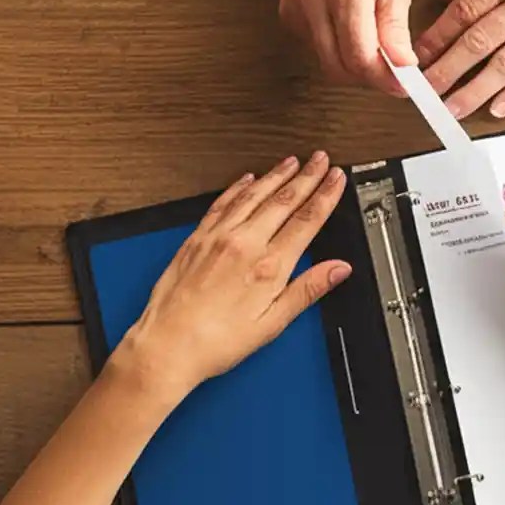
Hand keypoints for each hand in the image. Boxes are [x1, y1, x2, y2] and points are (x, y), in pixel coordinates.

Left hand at [109, 151, 350, 399]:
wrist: (166, 345)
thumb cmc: (216, 342)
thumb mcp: (273, 323)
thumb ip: (307, 290)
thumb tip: (338, 269)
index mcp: (268, 266)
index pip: (307, 220)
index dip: (325, 195)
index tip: (336, 179)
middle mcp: (243, 244)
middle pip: (283, 200)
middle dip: (306, 176)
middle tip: (320, 159)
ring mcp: (218, 237)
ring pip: (253, 195)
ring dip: (276, 175)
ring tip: (292, 161)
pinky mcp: (197, 238)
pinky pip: (222, 202)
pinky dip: (238, 187)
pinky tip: (248, 178)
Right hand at [277, 0, 416, 93]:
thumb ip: (397, 30)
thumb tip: (404, 67)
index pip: (359, 55)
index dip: (382, 78)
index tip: (402, 85)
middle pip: (338, 67)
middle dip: (368, 78)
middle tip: (392, 74)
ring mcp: (294, 6)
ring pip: (326, 62)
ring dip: (353, 66)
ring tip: (374, 46)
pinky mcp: (287, 14)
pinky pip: (315, 49)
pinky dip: (336, 50)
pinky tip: (349, 31)